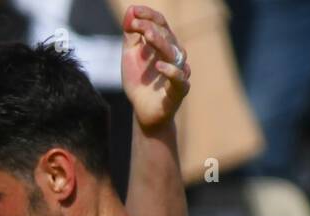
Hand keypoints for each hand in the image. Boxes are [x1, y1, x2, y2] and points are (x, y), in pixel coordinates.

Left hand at [121, 5, 189, 129]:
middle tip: (136, 24)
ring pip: (174, 54)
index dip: (149, 15)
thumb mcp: (130, 55)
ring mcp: (179, 71)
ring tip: (147, 37)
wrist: (142, 111)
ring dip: (160, 43)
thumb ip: (130, 35)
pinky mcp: (179, 90)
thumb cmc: (140, 82)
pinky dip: (171, 71)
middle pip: (167, 36)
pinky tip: (159, 66)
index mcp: (164, 44)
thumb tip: (130, 10)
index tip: (134, 11)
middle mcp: (174, 55)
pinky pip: (180, 79)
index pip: (161, 23)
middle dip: (151, 28)